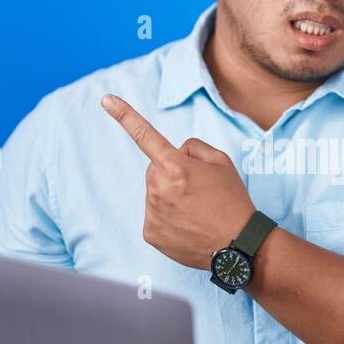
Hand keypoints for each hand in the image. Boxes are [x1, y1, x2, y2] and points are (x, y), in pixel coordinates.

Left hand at [100, 93, 254, 268]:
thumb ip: (193, 148)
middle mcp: (158, 188)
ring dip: (170, 196)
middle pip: (155, 169)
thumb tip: (175, 152)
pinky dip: (168, 218)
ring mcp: (152, 212)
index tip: (106, 99)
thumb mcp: (222, 162)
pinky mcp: (150, 233)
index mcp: (176, 166)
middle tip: (198, 190)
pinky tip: (188, 225)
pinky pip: (154, 216)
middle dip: (172, 173)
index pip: (145, 135)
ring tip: (196, 210)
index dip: (124, 115)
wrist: (238, 245)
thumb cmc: (232, 200)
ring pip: (155, 193)